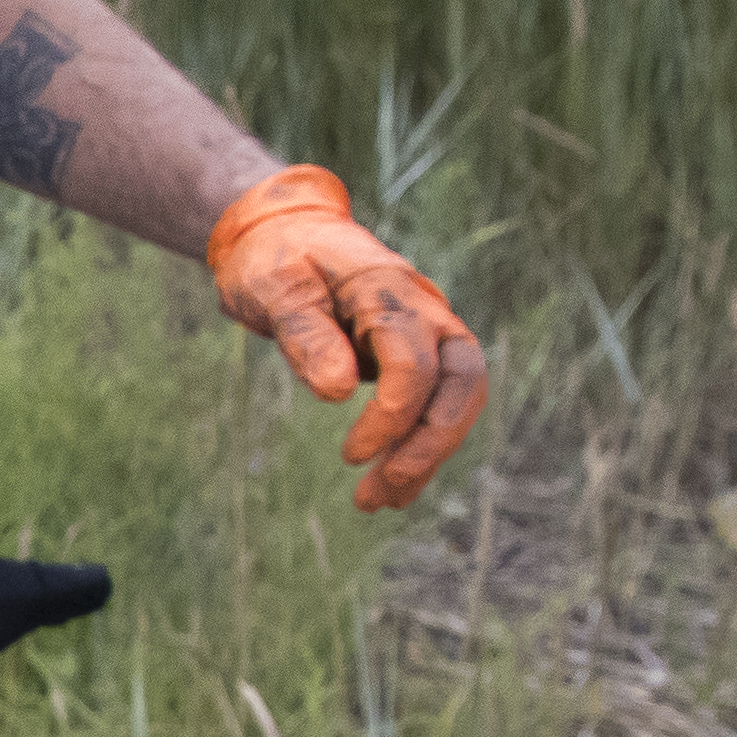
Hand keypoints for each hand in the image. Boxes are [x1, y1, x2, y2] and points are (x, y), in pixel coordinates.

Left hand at [198, 168, 489, 509]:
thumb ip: (305, 334)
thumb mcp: (273, 288)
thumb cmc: (275, 260)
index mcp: (387, 289)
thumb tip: (339, 392)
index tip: (349, 455)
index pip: (414, 362)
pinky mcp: (419, 355)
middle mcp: (424, 310)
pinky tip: (393, 488)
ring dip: (428, 456)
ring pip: (460, 399)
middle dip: (428, 445)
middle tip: (377, 495)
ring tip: (379, 503)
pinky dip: (421, 447)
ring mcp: (428, 331)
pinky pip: (438, 404)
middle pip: (462, 383)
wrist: (283, 233)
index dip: (391, 415)